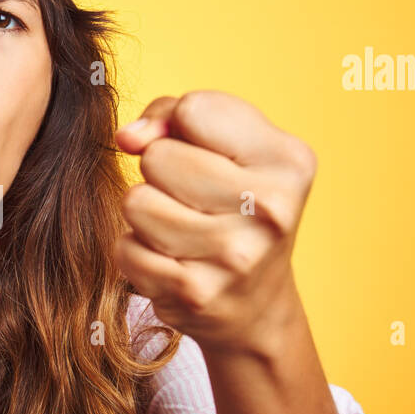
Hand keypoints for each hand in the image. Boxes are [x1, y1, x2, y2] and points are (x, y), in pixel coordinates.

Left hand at [113, 90, 317, 355]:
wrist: (257, 304)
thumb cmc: (234, 208)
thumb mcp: (228, 149)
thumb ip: (173, 118)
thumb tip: (127, 138)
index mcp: (287, 160)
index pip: (194, 109)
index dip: (180, 126)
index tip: (201, 151)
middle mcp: (271, 208)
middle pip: (158, 157)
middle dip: (161, 173)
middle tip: (192, 200)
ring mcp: (234, 255)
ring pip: (136, 202)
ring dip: (146, 213)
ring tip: (180, 229)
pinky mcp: (196, 293)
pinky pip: (126, 249)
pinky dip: (138, 253)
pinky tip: (172, 261)